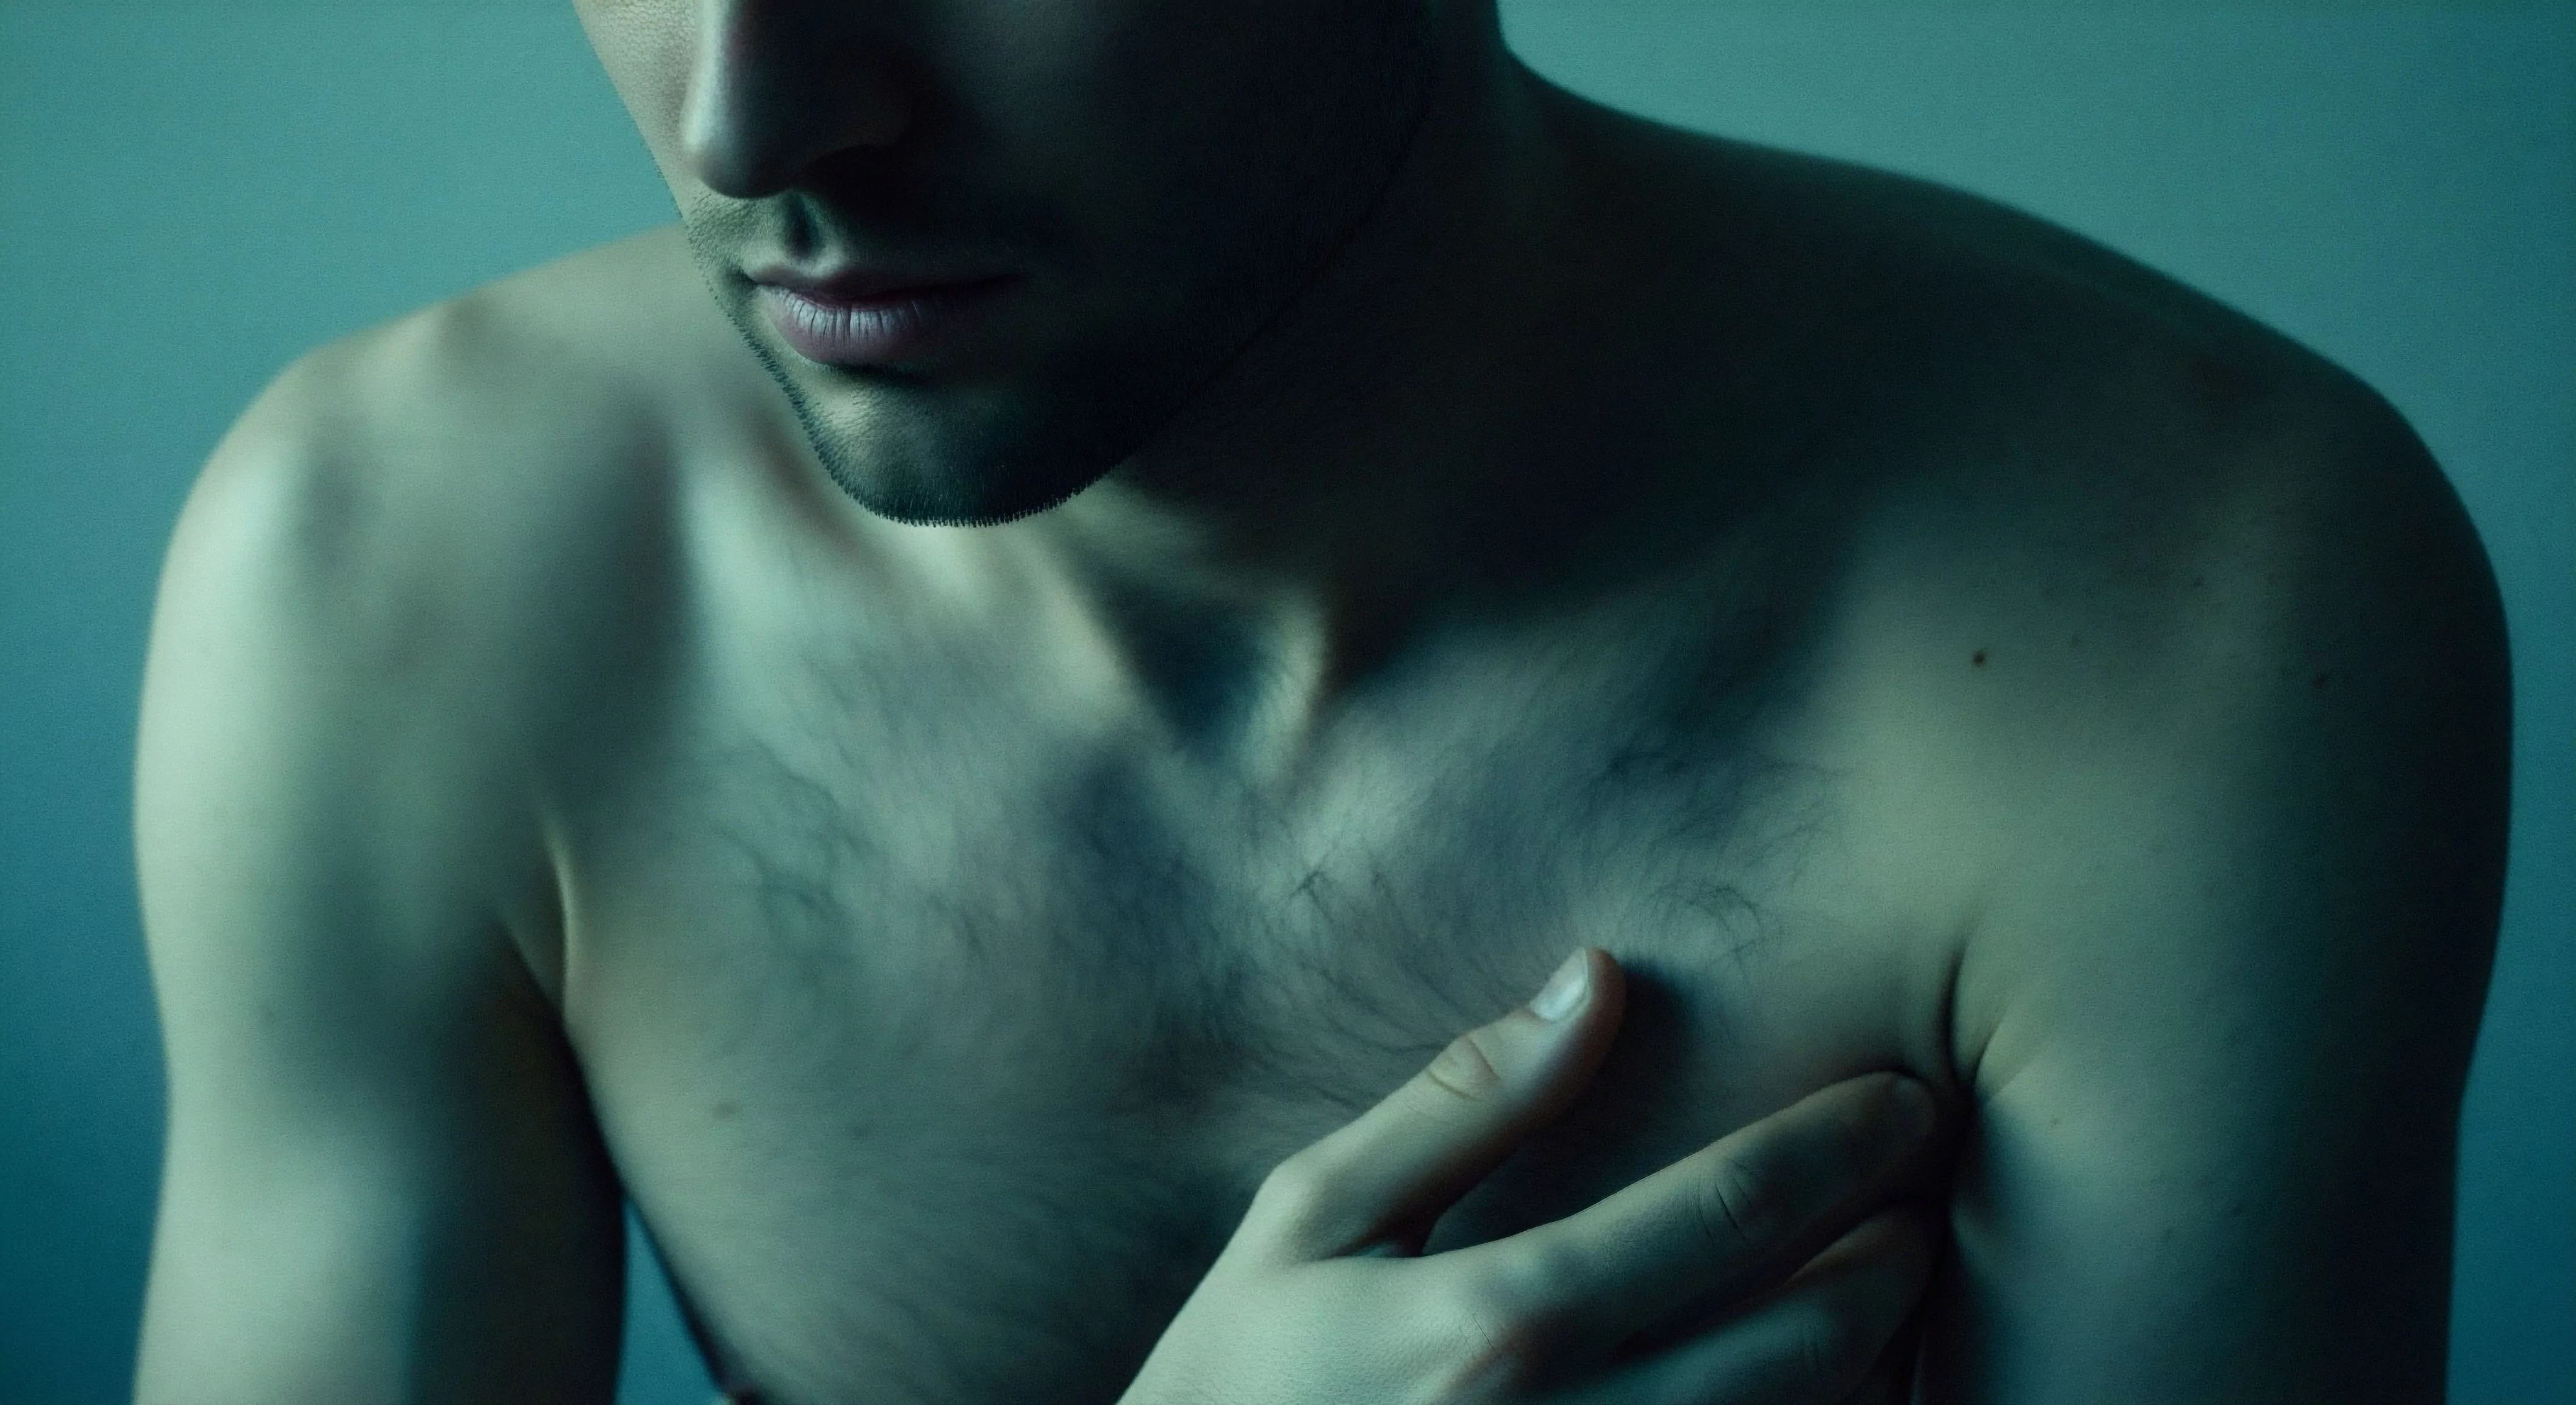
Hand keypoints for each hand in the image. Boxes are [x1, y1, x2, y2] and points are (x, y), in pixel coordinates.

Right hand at [1122, 948, 1942, 1404]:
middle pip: (1810, 1343)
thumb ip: (1462, 1104)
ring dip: (1874, 1350)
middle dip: (1895, 1250)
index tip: (1904, 1100)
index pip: (1727, 1217)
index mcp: (1498, 1323)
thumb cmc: (1239, 1380)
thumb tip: (1597, 979)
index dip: (1838, 1148)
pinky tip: (1813, 1374)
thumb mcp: (1310, 1219)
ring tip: (1892, 1266)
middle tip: (1927, 1179)